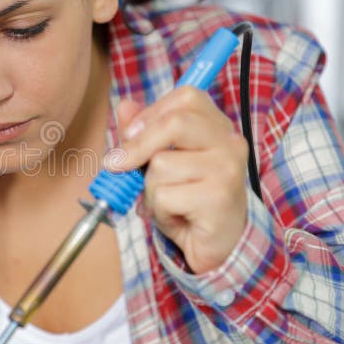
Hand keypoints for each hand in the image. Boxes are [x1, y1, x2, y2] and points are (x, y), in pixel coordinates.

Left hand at [106, 87, 248, 273]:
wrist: (217, 245)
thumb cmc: (188, 200)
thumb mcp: (161, 162)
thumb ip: (144, 133)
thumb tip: (124, 106)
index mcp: (217, 126)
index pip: (186, 98)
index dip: (151, 113)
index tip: (130, 134)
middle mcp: (229, 142)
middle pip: (174, 124)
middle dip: (136, 147)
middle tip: (115, 165)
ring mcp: (228, 168)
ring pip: (161, 165)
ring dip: (150, 190)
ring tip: (167, 202)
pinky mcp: (219, 197)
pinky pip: (165, 196)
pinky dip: (159, 211)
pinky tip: (177, 217)